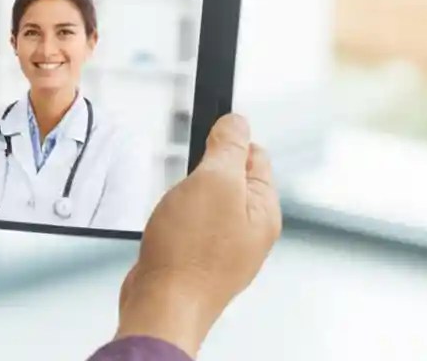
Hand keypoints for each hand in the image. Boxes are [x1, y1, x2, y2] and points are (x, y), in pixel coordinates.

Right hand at [115, 114, 281, 357]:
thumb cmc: (189, 252)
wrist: (162, 304)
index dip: (228, 141)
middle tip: (188, 183)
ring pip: (205, 200)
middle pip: (228, 176)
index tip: (206, 139)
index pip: (254, 154)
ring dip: (185, 195)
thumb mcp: (214, 182)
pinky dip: (176, 217)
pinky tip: (167, 226)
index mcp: (264, 210)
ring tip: (175, 209)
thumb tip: (237, 121)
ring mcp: (225, 246)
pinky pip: (190, 223)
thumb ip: (228, 148)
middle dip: (202, 171)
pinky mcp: (198, 258)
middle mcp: (250, 230)